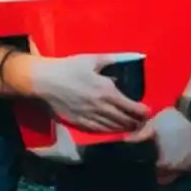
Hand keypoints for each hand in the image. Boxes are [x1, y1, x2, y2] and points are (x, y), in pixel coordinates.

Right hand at [32, 54, 150, 132]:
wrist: (43, 82)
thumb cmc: (67, 68)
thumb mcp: (91, 60)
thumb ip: (112, 60)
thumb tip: (131, 58)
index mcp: (107, 91)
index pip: (132, 107)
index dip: (143, 111)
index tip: (147, 111)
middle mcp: (102, 108)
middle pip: (125, 120)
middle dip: (136, 122)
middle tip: (141, 121)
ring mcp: (91, 118)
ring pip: (114, 128)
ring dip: (125, 128)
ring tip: (131, 126)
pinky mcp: (80, 123)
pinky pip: (100, 131)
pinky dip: (110, 132)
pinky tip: (113, 129)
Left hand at [126, 107, 190, 183]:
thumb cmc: (174, 119)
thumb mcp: (153, 125)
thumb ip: (139, 136)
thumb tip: (126, 140)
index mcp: (166, 164)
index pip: (156, 176)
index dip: (151, 169)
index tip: (148, 162)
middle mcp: (181, 169)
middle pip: (169, 175)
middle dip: (163, 169)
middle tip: (158, 158)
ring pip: (182, 170)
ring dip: (176, 164)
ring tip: (171, 152)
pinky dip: (188, 159)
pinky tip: (185, 148)